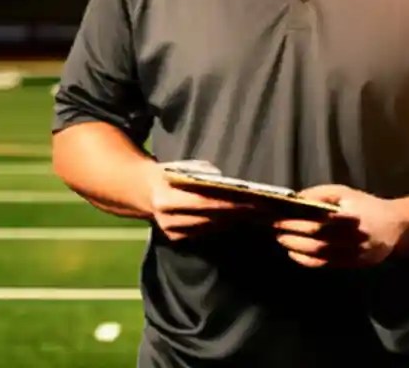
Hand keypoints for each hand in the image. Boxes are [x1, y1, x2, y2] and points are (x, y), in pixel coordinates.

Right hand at [144, 163, 264, 241]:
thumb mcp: (182, 169)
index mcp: (167, 199)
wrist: (144, 190)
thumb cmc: (169, 174)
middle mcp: (168, 219)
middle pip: (211, 219)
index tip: (254, 201)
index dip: (231, 204)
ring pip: (210, 228)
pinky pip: (205, 233)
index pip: (206, 204)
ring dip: (234, 221)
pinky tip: (239, 219)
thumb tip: (231, 183)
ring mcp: (172, 232)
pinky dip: (222, 226)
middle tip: (264, 210)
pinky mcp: (176, 239)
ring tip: (257, 215)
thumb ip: (202, 177)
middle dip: (238, 214)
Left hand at [273, 184, 405, 267]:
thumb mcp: (345, 192)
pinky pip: (327, 264)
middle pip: (319, 239)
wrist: (395, 226)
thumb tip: (295, 199)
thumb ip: (320, 194)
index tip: (280, 219)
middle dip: (294, 235)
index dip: (298, 223)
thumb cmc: (365, 205)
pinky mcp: (355, 264)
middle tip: (276, 230)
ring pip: (321, 254)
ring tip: (282, 240)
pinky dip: (308, 261)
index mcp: (353, 215)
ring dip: (297, 248)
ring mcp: (356, 253)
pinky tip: (295, 254)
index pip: (321, 221)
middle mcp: (355, 236)